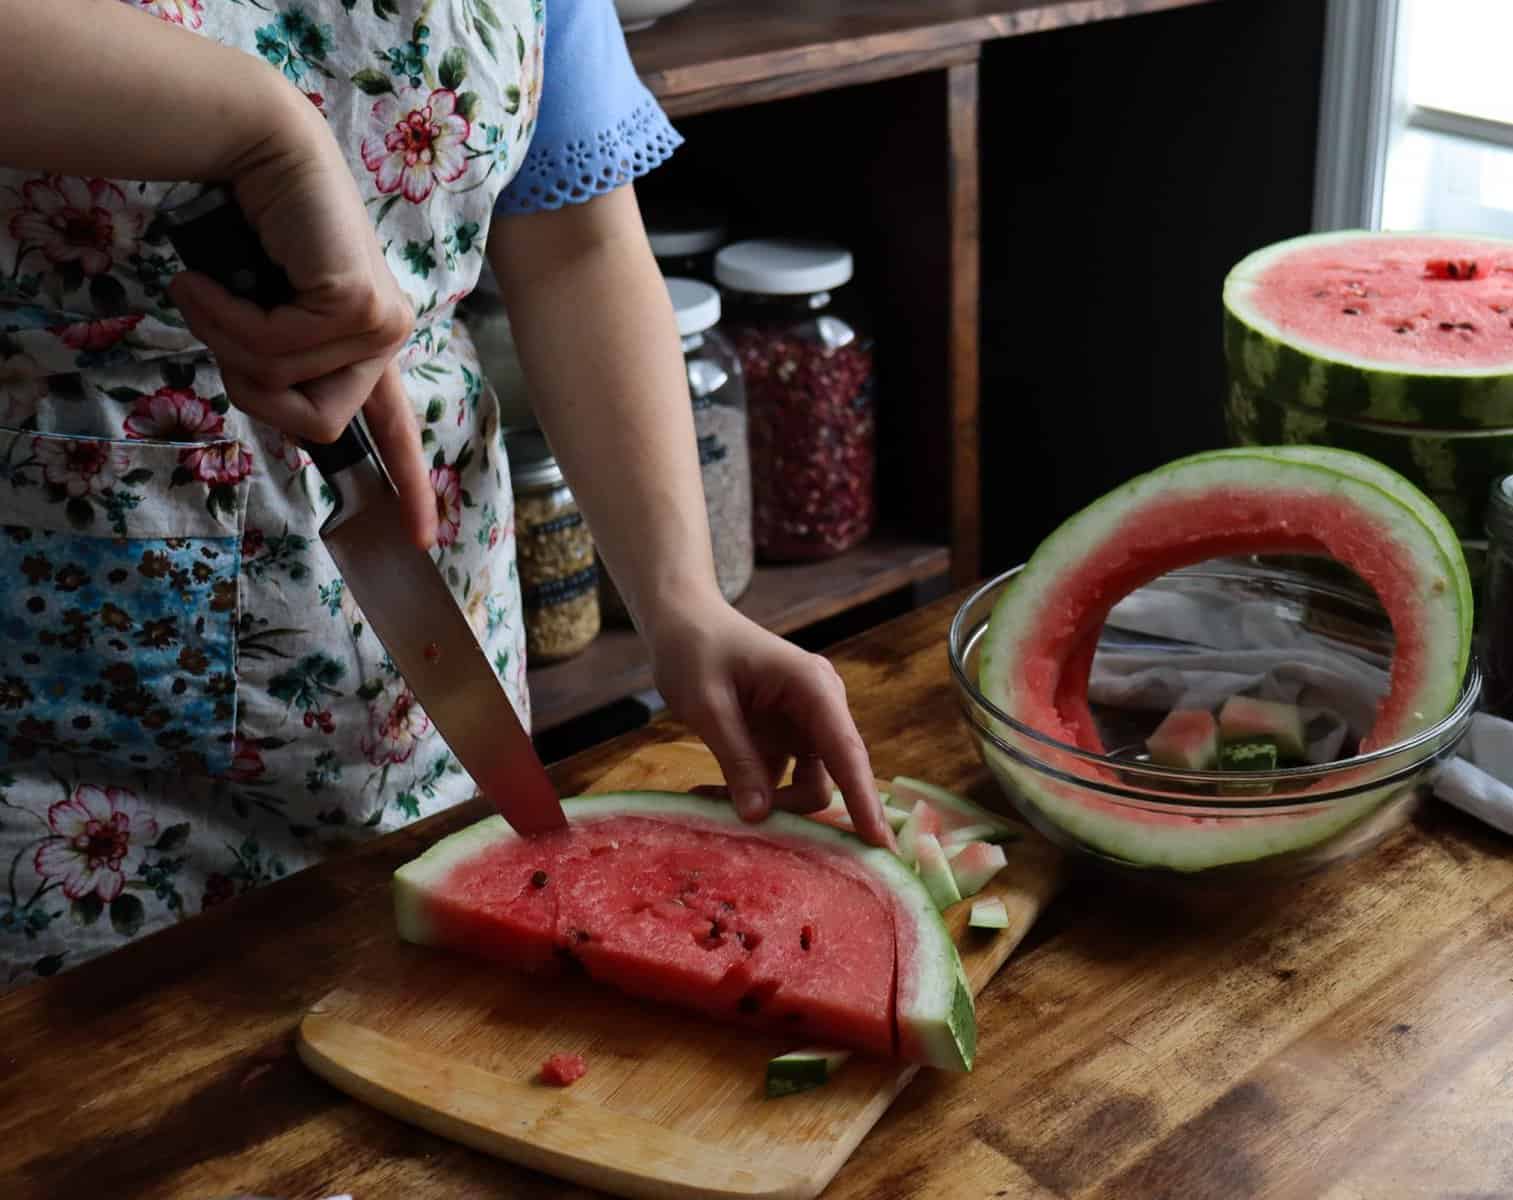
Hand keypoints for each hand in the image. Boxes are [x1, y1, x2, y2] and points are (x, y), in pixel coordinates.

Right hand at [168, 82, 432, 546]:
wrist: (260, 154)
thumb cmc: (254, 233)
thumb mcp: (264, 318)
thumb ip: (278, 368)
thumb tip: (277, 408)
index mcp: (368, 349)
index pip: (394, 430)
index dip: (408, 486)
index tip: (421, 540)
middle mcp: (384, 341)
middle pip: (314, 425)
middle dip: (252, 387)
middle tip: (225, 321)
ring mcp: (380, 325)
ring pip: (285, 391)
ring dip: (227, 342)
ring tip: (217, 288)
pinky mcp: (360, 307)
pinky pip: (275, 352)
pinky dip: (226, 318)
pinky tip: (215, 278)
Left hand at [647, 598, 894, 849]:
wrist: (682, 622)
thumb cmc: (695, 650)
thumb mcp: (707, 705)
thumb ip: (736, 759)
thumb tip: (758, 819)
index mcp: (813, 687)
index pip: (847, 752)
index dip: (864, 800)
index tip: (882, 845)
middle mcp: (820, 708)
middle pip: (830, 778)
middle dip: (790, 808)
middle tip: (741, 821)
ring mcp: (805, 725)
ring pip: (806, 786)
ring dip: (766, 804)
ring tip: (709, 798)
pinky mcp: (786, 740)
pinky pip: (782, 782)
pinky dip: (753, 794)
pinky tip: (710, 792)